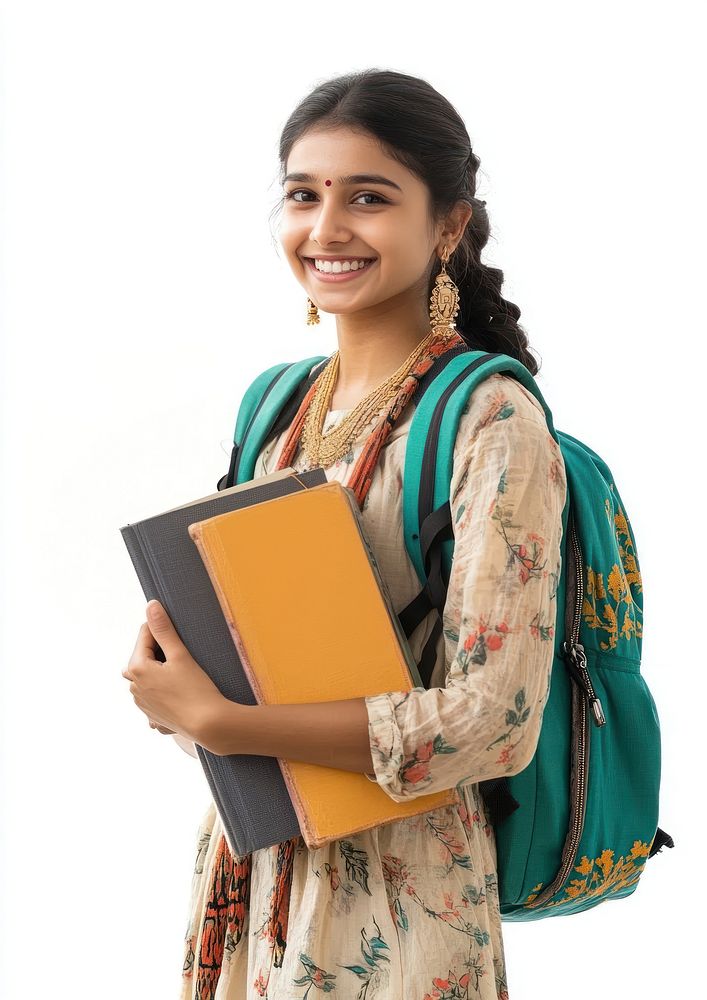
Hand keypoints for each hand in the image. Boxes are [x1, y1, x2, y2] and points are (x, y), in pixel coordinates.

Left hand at [122, 600, 225, 745]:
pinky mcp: (153, 718)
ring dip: (161, 673)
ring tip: (184, 675)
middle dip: (160, 652)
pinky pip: (156, 699)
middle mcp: (133, 687)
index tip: (178, 631)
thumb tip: (151, 605)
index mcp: (136, 669)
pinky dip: (165, 694)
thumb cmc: (195, 689)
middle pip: (145, 658)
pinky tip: (180, 695)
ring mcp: (142, 705)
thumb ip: (163, 629)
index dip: (163, 630)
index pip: (145, 636)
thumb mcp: (179, 654)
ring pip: (148, 678)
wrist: (209, 725)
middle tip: (184, 656)